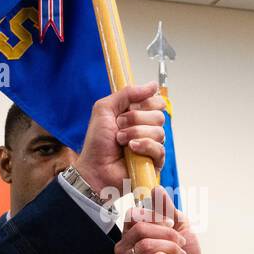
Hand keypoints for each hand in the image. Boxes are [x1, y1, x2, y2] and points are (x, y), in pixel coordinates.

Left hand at [73, 82, 165, 196]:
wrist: (94, 167)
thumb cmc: (97, 143)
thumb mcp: (105, 108)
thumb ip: (127, 93)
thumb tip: (152, 85)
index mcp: (137, 115)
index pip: (157, 102)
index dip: (146, 103)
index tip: (130, 108)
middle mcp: (146, 129)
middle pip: (159, 116)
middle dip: (136, 119)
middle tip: (119, 126)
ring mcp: (151, 145)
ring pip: (159, 132)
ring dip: (135, 134)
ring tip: (120, 141)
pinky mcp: (154, 162)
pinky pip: (159, 149)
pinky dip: (144, 146)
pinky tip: (131, 149)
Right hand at [117, 186, 212, 253]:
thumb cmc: (185, 251)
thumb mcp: (179, 224)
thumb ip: (166, 208)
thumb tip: (156, 189)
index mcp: (133, 230)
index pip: (133, 215)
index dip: (154, 217)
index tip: (171, 223)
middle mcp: (126, 244)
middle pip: (140, 229)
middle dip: (166, 235)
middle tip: (179, 242)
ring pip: (144, 245)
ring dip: (168, 248)